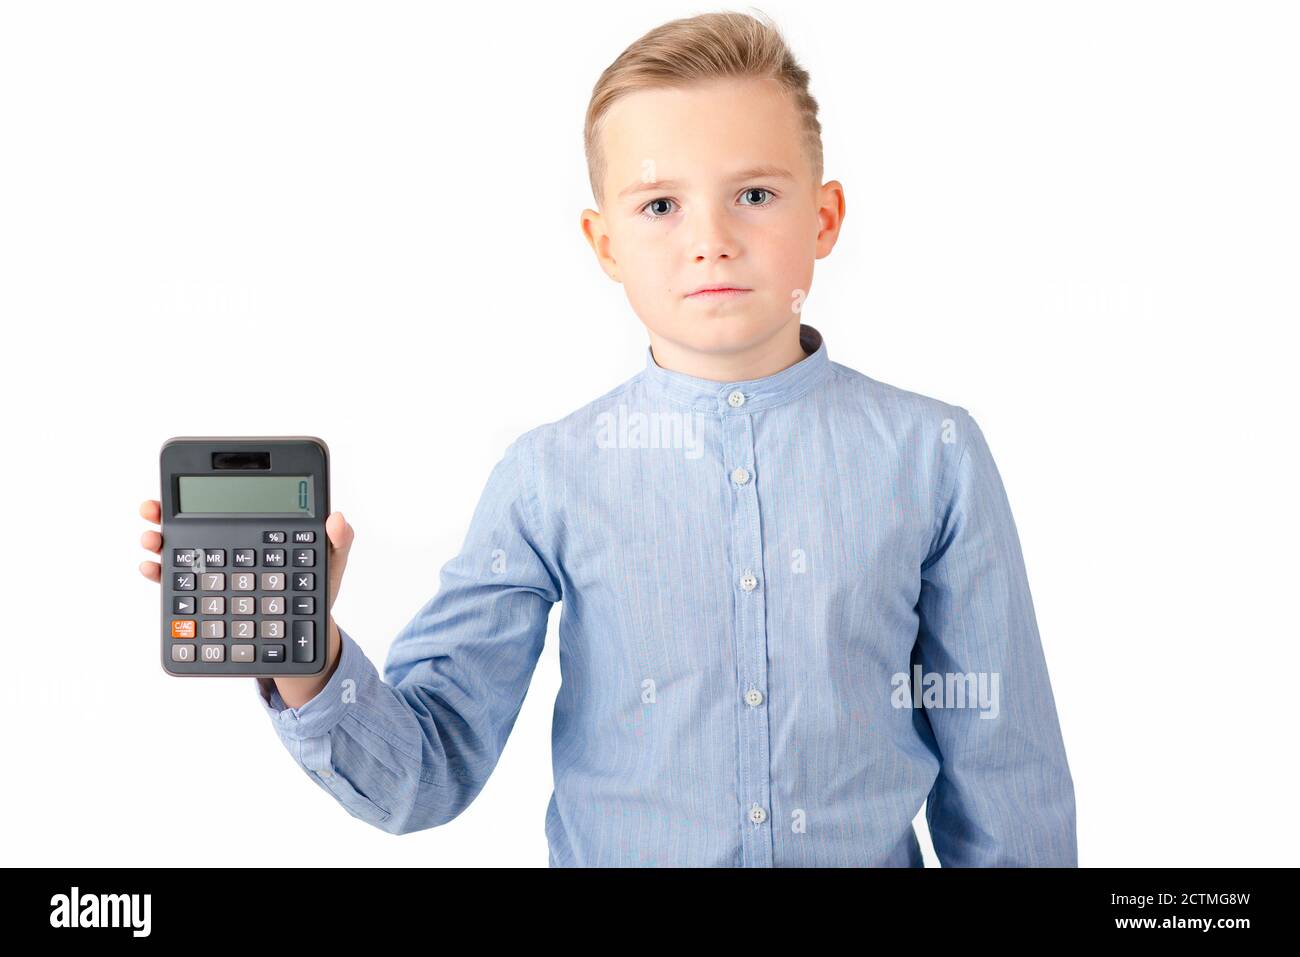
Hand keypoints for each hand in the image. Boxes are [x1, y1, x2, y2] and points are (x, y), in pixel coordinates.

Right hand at [139, 500, 351, 704]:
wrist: (304, 634)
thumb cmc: (316, 590)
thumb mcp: (331, 562)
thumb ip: (339, 539)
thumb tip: (337, 518)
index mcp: (256, 531)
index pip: (229, 505)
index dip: (205, 491)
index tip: (183, 485)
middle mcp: (229, 547)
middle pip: (192, 523)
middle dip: (165, 514)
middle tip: (153, 510)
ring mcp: (214, 572)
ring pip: (179, 551)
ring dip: (158, 542)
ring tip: (152, 541)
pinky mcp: (207, 598)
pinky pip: (179, 586)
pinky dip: (162, 576)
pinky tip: (153, 570)